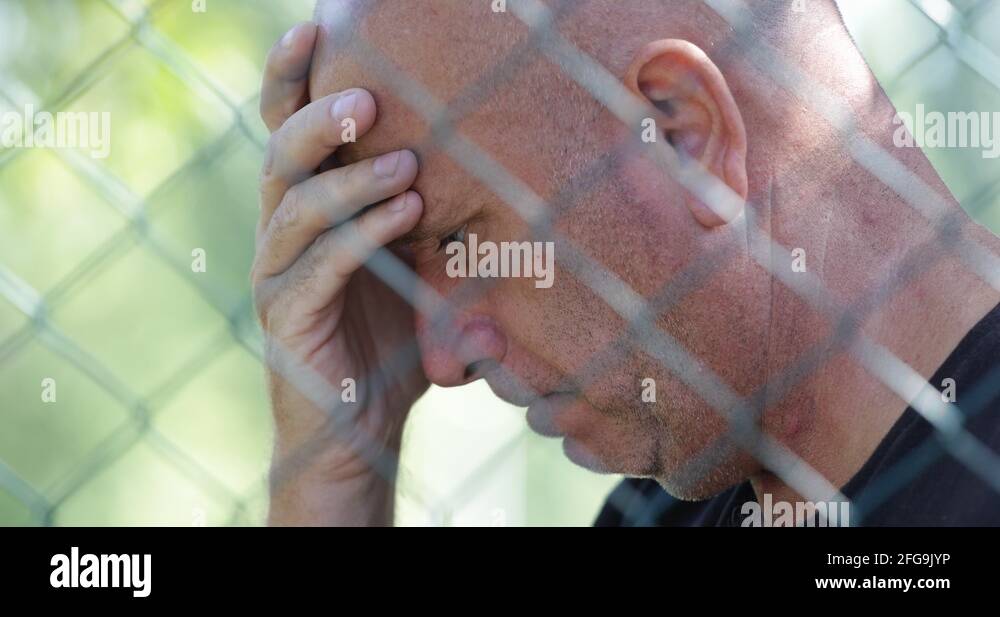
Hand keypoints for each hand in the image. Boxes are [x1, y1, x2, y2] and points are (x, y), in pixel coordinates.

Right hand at [253, 22, 428, 524]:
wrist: (359, 428)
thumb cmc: (395, 342)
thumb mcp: (419, 270)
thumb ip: (435, 222)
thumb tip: (502, 167)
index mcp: (309, 210)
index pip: (287, 130)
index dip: (292, 77)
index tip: (317, 25)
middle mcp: (281, 233)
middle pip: (279, 154)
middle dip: (316, 117)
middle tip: (367, 96)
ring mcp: (278, 275)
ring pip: (296, 206)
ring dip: (351, 177)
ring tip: (405, 161)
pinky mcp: (287, 317)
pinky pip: (320, 265)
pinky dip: (362, 234)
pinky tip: (405, 213)